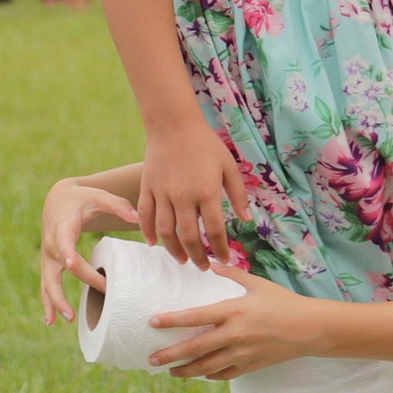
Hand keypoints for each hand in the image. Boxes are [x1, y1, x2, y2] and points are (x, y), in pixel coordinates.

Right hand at [41, 180, 139, 326]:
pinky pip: (46, 285)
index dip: (68, 253)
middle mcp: (52, 245)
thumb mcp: (98, 196)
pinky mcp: (49, 264)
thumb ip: (118, 205)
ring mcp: (48, 257)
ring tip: (67, 319)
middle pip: (54, 272)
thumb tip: (138, 218)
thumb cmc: (81, 199)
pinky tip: (51, 320)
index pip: (64, 242)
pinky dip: (48, 302)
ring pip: (47, 283)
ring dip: (54, 302)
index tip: (71, 263)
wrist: (57, 200)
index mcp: (63, 227)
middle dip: (61, 293)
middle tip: (73, 312)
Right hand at [139, 122, 249, 266]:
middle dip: (198, 256)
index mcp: (207, 191)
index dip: (220, 248)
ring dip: (174, 250)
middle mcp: (183, 196)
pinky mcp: (147, 188)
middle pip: (189, 236)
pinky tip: (153, 244)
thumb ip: (238, 194)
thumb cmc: (205, 144)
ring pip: (166, 231)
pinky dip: (147, 233)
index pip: (215, 230)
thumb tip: (247, 220)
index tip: (224, 259)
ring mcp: (162, 193)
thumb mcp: (228, 166)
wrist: (174, 124)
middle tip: (202, 267)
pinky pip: (145, 216)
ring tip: (182, 260)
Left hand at [146, 264, 315, 379]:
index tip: (153, 322)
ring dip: (185, 370)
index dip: (172, 320)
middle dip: (171, 355)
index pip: (195, 317)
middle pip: (195, 348)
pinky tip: (200, 373)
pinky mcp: (250, 366)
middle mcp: (234, 335)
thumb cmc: (283, 302)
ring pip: (206, 367)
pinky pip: (223, 374)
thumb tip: (212, 262)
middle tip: (152, 359)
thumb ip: (232, 273)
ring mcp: (241, 354)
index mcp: (234, 311)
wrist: (309, 328)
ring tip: (171, 371)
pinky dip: (209, 375)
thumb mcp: (257, 283)